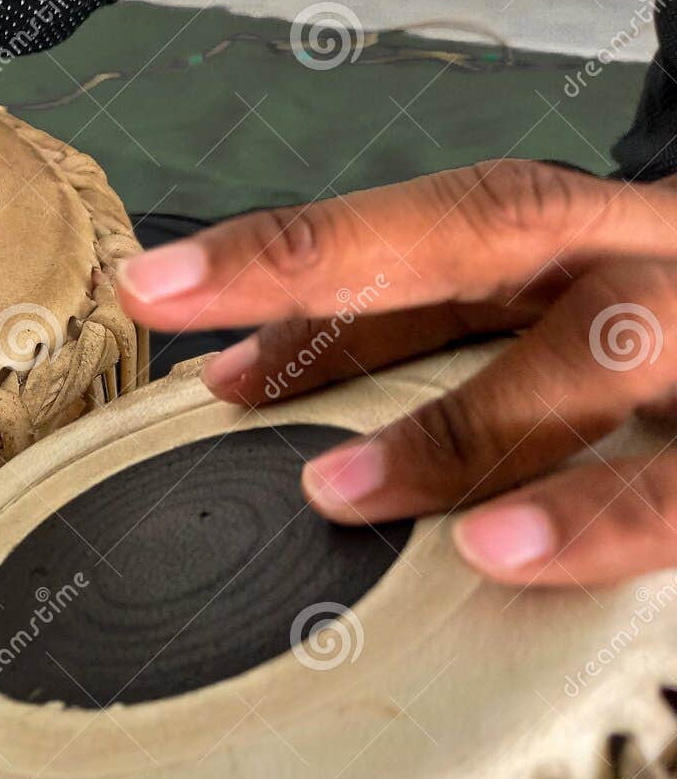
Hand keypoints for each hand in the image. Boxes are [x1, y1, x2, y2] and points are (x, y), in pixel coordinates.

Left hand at [117, 159, 676, 587]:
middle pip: (487, 232)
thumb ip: (395, 342)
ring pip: (595, 358)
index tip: (152, 286)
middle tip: (203, 341)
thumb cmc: (653, 344)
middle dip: (329, 270)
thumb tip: (229, 379)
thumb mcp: (532, 321)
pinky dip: (604, 521)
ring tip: (340, 494)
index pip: (418, 221)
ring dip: (465, 426)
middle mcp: (641, 259)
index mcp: (573, 233)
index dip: (287, 250)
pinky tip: (506, 557)